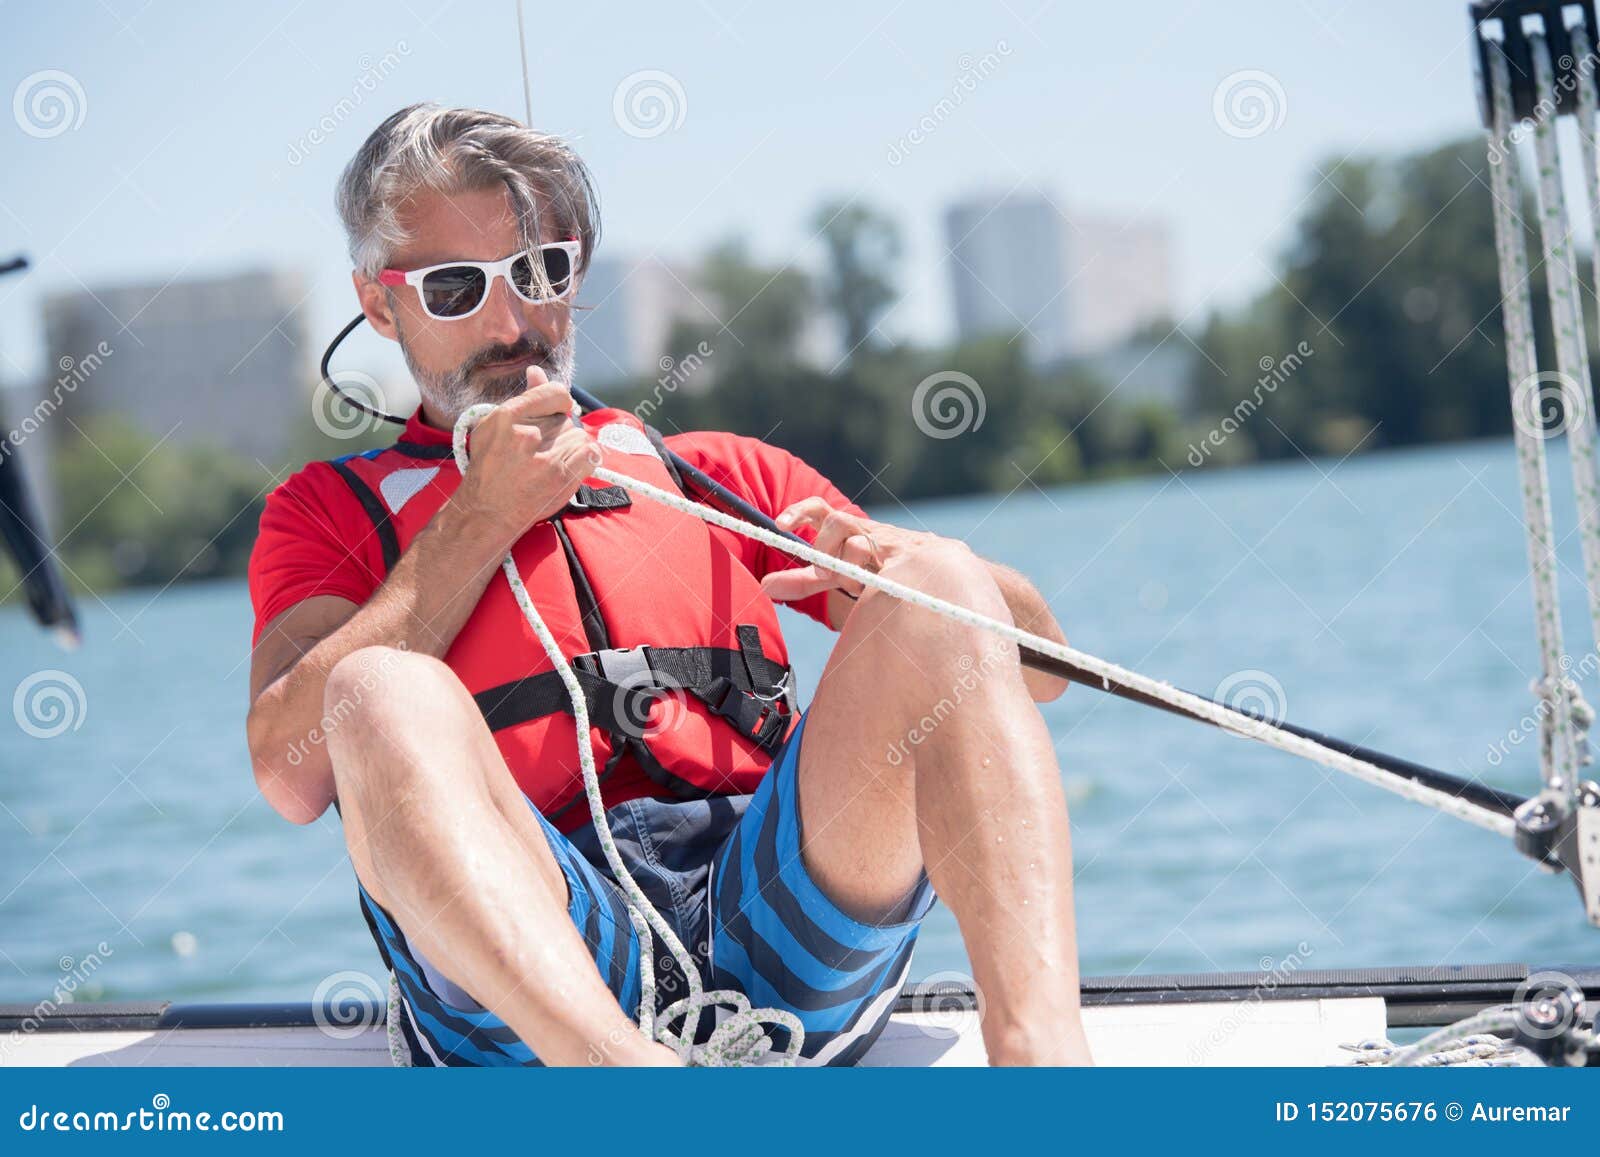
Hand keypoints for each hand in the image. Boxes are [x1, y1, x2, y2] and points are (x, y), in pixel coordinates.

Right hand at [453, 368, 599, 547]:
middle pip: (566, 418)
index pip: (555, 392)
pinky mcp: (560, 475)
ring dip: (570, 449)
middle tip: (539, 453)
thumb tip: (537, 372)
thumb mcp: (495, 429)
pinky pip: (591, 453)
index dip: (560, 404)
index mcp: (506, 415)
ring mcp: (544, 454)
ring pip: (578, 436)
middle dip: (559, 433)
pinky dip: (586, 461)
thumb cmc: (489, 470)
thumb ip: (522, 400)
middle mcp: (525, 432)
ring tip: (548, 465)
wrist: (486, 513)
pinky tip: (569, 469)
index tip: (555, 415)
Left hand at [761, 498, 939, 602]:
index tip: (779, 525)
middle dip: (827, 548)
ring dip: (851, 568)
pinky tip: (873, 589)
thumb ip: (801, 581)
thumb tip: (763, 586)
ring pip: (858, 543)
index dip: (798, 512)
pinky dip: (871, 580)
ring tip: (859, 587)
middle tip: (826, 572)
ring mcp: (887, 539)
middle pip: (838, 522)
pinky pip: (882, 563)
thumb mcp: (832, 575)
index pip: (818, 509)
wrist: (928, 574)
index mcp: (844, 527)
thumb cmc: (872, 573)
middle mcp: (864, 527)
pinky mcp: (907, 553)